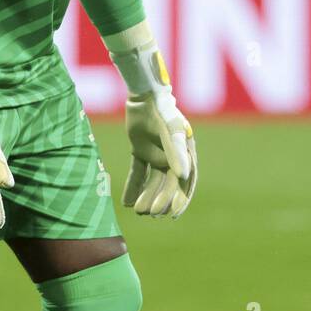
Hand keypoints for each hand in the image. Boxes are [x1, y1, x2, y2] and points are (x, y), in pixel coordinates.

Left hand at [123, 85, 197, 217]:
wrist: (144, 96)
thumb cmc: (162, 113)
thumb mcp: (171, 133)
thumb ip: (177, 153)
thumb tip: (184, 176)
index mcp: (185, 154)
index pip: (184, 182)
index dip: (179, 199)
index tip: (171, 215)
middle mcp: (172, 156)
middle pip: (166, 184)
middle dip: (159, 199)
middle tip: (149, 214)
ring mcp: (156, 154)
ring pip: (151, 180)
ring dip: (146, 195)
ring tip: (137, 210)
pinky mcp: (141, 150)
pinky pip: (137, 171)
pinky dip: (133, 185)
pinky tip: (125, 201)